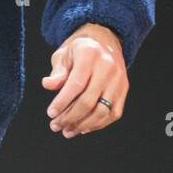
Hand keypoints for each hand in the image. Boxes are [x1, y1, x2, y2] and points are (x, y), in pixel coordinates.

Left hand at [41, 22, 126, 137]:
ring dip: (83, 125)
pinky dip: (98, 124)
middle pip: (89, 101)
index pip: (76, 84)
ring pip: (103, 110)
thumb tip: (48, 85)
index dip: (63, 102)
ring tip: (67, 131)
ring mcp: (119, 81)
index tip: (50, 114)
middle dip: (70, 117)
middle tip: (55, 126)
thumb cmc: (79, 49)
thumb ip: (57, 72)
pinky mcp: (124, 90)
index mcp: (90, 55)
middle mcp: (108, 68)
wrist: (103, 41)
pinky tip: (83, 128)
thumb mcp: (63, 54)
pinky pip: (113, 113)